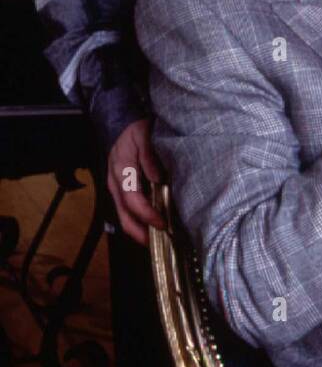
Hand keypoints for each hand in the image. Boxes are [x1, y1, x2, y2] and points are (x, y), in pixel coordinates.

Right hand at [106, 118, 165, 243]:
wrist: (120, 122)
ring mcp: (115, 187)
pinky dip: (138, 220)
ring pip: (123, 215)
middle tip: (159, 244)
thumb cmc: (134, 129)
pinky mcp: (119, 188)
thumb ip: (149, 156)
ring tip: (157, 239)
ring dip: (139, 229)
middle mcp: (115, 183)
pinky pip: (126, 209)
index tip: (163, 224)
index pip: (133, 200)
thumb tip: (159, 178)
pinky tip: (151, 223)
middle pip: (124, 215)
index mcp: (121, 171)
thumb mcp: (144, 136)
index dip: (147, 214)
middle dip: (140, 233)